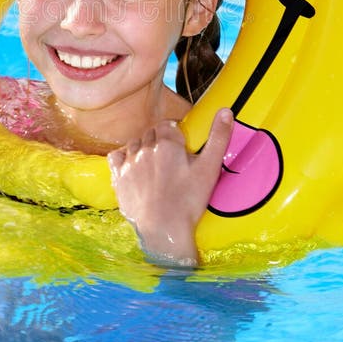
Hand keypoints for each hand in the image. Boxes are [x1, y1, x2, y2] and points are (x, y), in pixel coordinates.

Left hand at [107, 108, 233, 266]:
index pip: (168, 124)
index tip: (181, 145)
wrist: (163, 230)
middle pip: (151, 132)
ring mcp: (129, 163)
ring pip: (134, 143)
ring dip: (143, 147)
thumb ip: (218, 137)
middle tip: (170, 157)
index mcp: (167, 143)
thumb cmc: (188, 201)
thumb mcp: (209, 168)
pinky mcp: (118, 177)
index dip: (175, 133)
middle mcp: (145, 148)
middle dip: (160, 139)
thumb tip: (226, 111)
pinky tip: (132, 165)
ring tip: (154, 162)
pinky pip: (116, 156)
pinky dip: (123, 157)